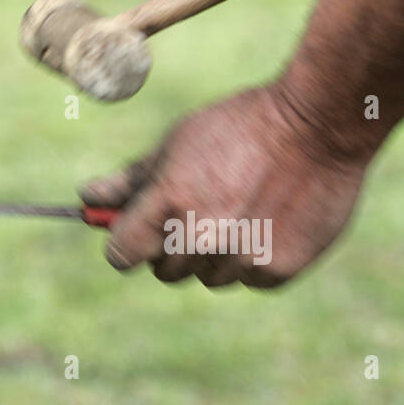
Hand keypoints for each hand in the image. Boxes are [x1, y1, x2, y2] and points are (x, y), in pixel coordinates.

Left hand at [80, 86, 367, 287]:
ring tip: (240, 209)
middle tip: (200, 210)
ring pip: (209, 279)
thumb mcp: (178, 142)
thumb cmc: (239, 126)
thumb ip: (131, 179)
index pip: (121, 254)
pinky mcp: (279, 269)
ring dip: (216, 255)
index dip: (126, 243)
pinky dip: (254, 260)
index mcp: (168, 202)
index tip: (136, 235)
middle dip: (173, 247)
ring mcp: (241, 256)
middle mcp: (201, 236)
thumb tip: (85, 198)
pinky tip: (268, 220)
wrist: (318, 124)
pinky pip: (250, 280)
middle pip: (165, 271)